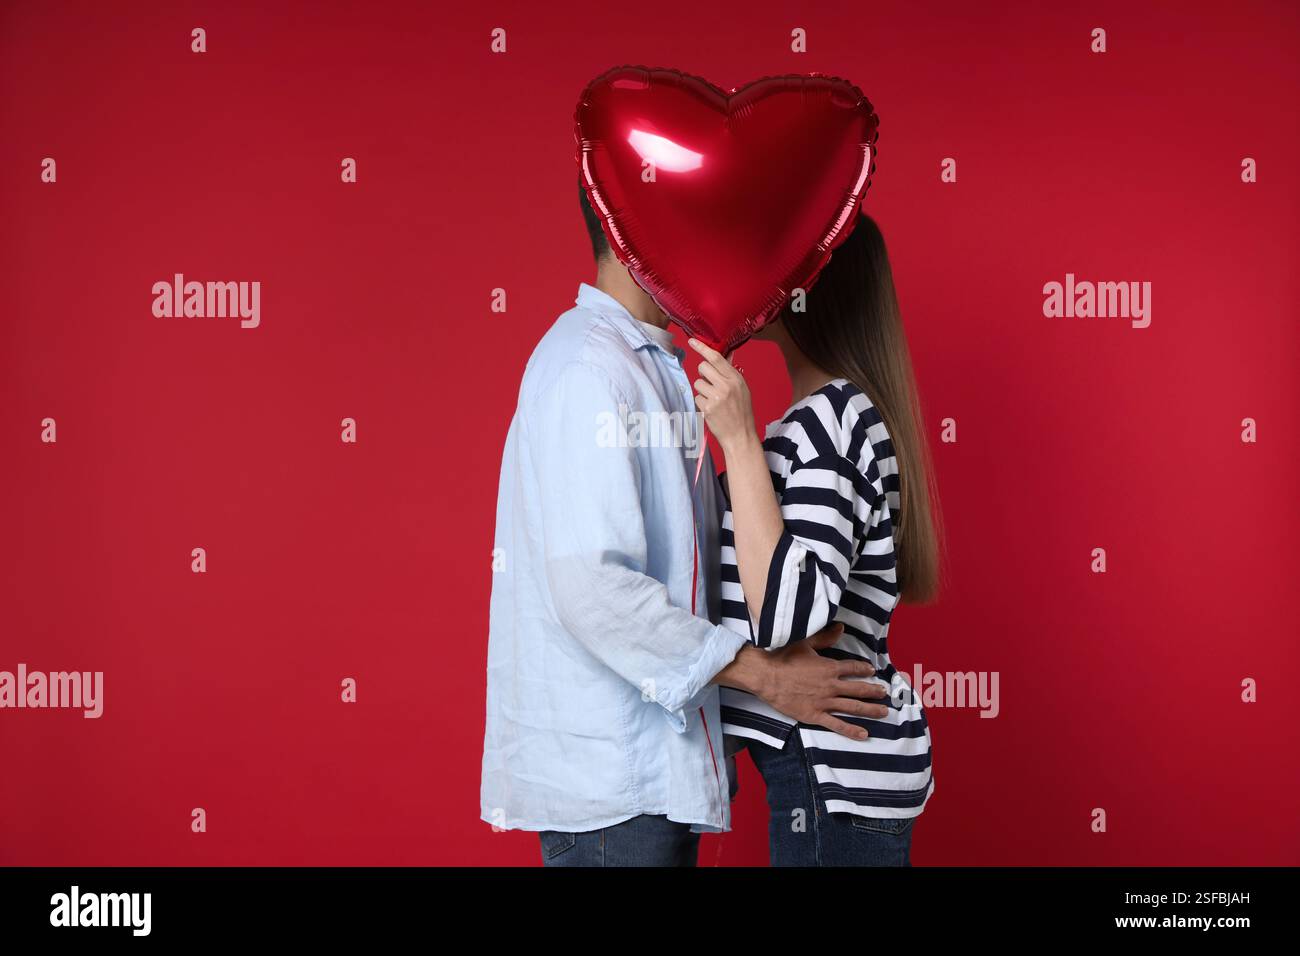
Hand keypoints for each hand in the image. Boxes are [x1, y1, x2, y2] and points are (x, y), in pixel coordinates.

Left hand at [687, 338, 756, 452]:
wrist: (741, 435)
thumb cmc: (741, 412)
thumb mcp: (742, 389)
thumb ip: (731, 373)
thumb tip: (727, 355)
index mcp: (736, 378)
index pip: (716, 357)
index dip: (702, 347)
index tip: (692, 341)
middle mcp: (726, 385)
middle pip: (702, 367)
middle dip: (703, 374)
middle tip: (710, 384)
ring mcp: (716, 397)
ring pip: (698, 383)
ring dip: (702, 391)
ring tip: (714, 401)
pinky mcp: (708, 408)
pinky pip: (697, 398)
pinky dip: (701, 403)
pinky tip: (711, 410)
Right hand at [752, 624, 889, 740]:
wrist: (765, 675)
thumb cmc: (782, 657)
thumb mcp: (805, 643)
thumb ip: (825, 638)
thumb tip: (841, 628)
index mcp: (829, 667)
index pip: (853, 668)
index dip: (864, 669)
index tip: (871, 670)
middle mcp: (831, 685)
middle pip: (858, 689)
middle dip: (873, 691)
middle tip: (884, 693)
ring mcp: (824, 702)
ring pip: (853, 707)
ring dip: (870, 709)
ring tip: (883, 712)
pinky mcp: (815, 715)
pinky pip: (836, 724)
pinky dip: (851, 730)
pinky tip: (863, 734)